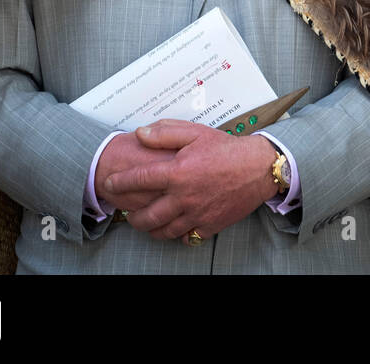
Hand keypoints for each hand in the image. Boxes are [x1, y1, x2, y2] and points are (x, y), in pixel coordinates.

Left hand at [104, 120, 277, 240]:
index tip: (109, 184)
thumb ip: (166, 132)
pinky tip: (174, 226)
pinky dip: (176, 234)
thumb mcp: (196, 132)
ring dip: (150, 228)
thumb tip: (140, 133)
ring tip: (146, 221)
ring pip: (163, 231)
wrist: (259, 167)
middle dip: (131, 216)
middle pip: (146, 217)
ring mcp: (196, 214)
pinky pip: (186, 237)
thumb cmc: (228, 149)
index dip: (118, 183)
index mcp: (178, 172)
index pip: (137, 180)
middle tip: (128, 211)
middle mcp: (184, 197)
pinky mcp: (209, 225)